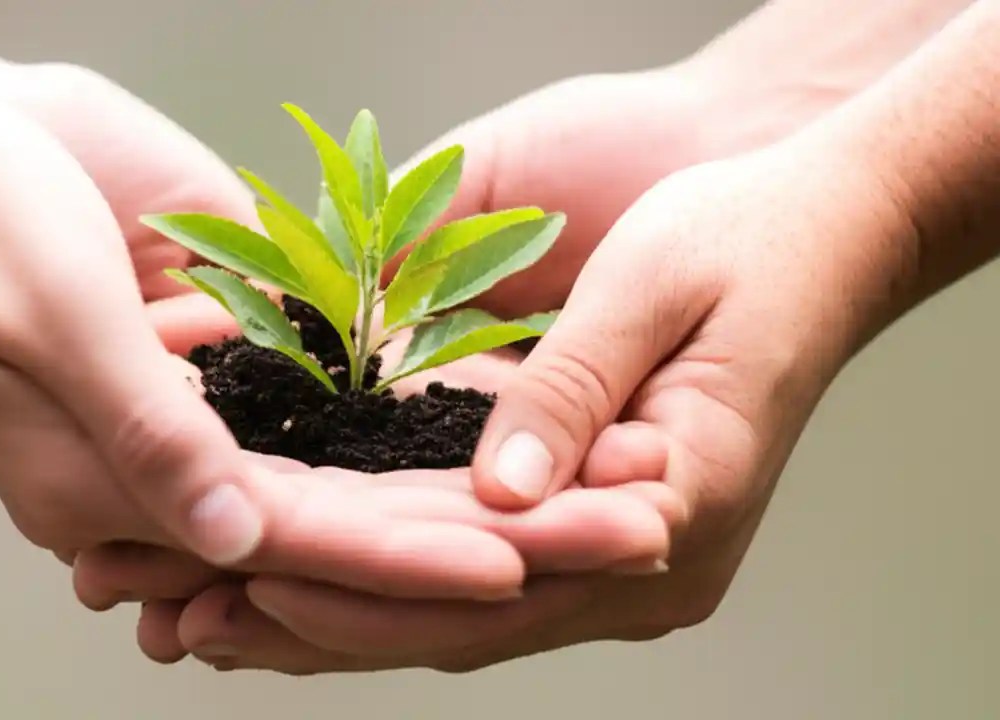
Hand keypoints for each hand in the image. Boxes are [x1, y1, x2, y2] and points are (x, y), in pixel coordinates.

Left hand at [140, 121, 916, 670]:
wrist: (828, 236)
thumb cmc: (753, 244)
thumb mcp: (659, 292)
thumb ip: (575, 394)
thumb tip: (496, 495)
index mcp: (676, 517)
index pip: (495, 587)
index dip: (367, 593)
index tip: (251, 583)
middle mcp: (648, 569)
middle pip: (460, 625)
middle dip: (322, 629)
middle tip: (192, 624)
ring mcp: (625, 564)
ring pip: (457, 617)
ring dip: (338, 619)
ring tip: (214, 616)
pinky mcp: (597, 536)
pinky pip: (475, 581)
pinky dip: (385, 585)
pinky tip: (304, 576)